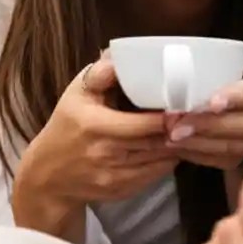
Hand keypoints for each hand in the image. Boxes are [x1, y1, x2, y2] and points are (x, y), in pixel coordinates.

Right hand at [15, 57, 175, 227]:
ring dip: (178, 145)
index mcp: (95, 125)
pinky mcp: (121, 191)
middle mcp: (105, 153)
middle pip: (159, 141)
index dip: (171, 115)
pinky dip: (168, 160)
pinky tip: (173, 146)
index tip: (186, 103)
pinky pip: (156, 175)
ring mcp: (114, 175)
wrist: (47, 176)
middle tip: (196, 115)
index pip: (146, 123)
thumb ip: (101, 73)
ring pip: (161, 159)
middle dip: (180, 129)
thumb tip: (119, 53)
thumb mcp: (77, 94)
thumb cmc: (67, 125)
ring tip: (189, 129)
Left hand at [164, 80, 242, 169]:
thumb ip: (200, 90)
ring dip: (195, 142)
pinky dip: (194, 154)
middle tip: (176, 125)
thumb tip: (178, 101)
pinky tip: (177, 147)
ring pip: (226, 146)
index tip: (212, 104)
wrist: (217, 116)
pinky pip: (216, 161)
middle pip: (236, 125)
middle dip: (203, 125)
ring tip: (171, 137)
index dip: (230, 98)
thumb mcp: (209, 85)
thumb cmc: (210, 94)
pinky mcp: (237, 161)